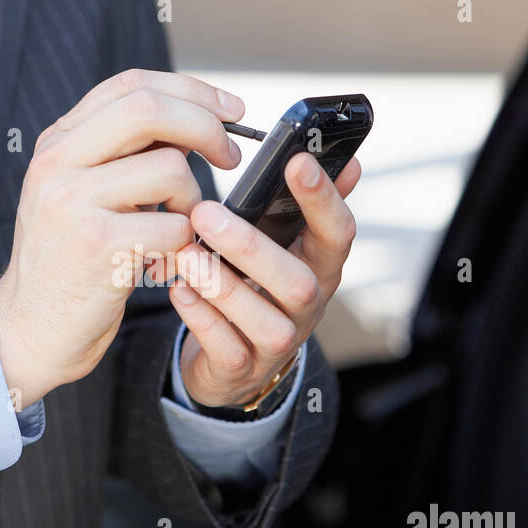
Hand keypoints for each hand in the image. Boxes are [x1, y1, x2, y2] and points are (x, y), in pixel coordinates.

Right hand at [0, 69, 245, 407]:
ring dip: (194, 201)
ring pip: (170, 169)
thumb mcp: (80, 194)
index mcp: (57, 143)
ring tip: (176, 231)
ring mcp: (73, 203)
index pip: (131, 87)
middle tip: (230, 156)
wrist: (30, 329)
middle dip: (206, 127)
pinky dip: (184, 245)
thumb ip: (122, 154)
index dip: (191, 91)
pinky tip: (163, 263)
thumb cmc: (70, 262)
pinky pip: (174, 225)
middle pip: (149, 110)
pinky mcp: (98, 246)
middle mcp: (57, 164)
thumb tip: (194, 122)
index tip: (230, 111)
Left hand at [171, 151, 360, 407]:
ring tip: (187, 254)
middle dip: (252, 246)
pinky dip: (202, 319)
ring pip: (266, 321)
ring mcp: (278, 343)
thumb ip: (306, 205)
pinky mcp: (242, 369)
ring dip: (224, 286)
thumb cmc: (257, 284)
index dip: (322, 199)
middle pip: (299, 282)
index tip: (296, 160)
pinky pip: (227, 348)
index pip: (337, 232)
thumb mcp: (284, 244)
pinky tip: (179, 291)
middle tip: (205, 212)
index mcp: (321, 266)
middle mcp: (308, 306)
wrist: (233, 359)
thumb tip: (347, 158)